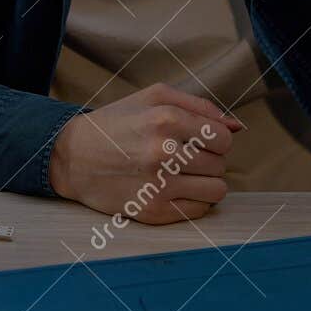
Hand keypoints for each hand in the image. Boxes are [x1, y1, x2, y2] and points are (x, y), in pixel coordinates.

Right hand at [48, 82, 242, 223]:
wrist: (73, 157)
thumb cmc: (117, 123)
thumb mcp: (155, 98)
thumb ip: (201, 106)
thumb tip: (237, 125)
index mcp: (165, 119)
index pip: (223, 137)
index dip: (217, 139)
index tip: (201, 141)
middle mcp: (162, 153)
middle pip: (220, 164)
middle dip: (209, 160)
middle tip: (185, 156)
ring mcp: (157, 185)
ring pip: (216, 190)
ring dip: (206, 182)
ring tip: (185, 174)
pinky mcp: (152, 212)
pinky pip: (199, 210)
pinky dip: (193, 200)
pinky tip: (174, 189)